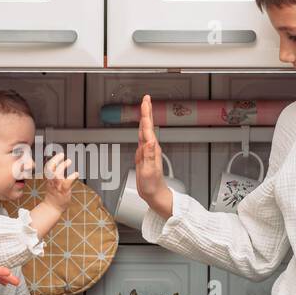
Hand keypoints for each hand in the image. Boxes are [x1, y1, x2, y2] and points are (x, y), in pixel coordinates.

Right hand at [42, 152, 77, 211]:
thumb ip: (54, 176)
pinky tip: (76, 173)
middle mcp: (52, 181)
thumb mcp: (51, 184)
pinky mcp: (63, 190)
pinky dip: (72, 176)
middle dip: (55, 160)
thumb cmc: (53, 196)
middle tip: (62, 155)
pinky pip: (67, 181)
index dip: (52, 159)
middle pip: (50, 168)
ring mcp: (57, 185)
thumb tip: (60, 167)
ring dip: (63, 166)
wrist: (52, 207)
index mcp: (49, 179)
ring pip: (57, 173)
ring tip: (69, 161)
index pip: (47, 167)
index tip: (58, 155)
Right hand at [137, 95, 173, 217]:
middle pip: (147, 126)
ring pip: (145, 131)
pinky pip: (142, 139)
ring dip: (144, 119)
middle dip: (147, 111)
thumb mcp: (149, 171)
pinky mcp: (144, 155)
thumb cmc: (152, 186)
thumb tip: (150, 140)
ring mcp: (148, 151)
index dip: (146, 114)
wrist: (155, 195)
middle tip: (146, 99)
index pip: (147, 128)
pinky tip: (140, 128)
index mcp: (151, 149)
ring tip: (144, 108)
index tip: (145, 101)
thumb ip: (149, 155)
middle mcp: (151, 148)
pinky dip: (141, 130)